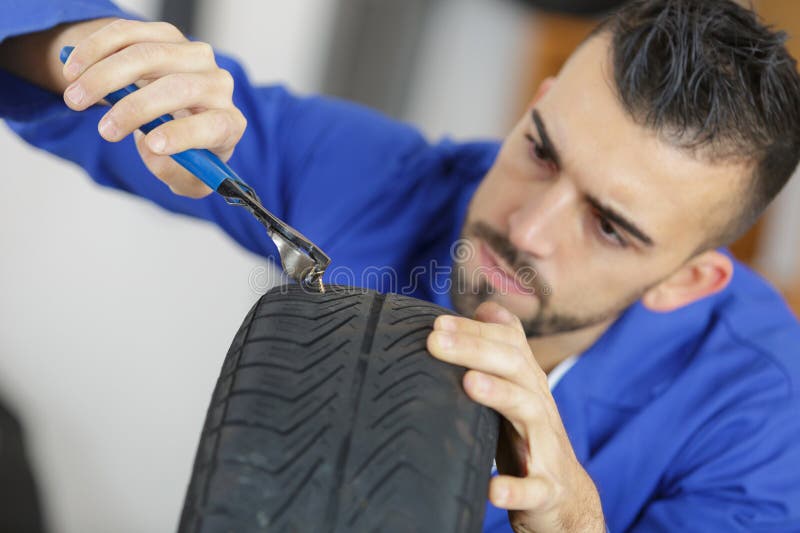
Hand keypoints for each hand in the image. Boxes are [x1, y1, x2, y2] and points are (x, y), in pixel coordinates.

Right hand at [60, 19, 246, 196]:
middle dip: (135, 109)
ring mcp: (193, 56)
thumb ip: (174, 173)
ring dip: (105, 76)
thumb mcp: (184, 178)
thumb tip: (154, 153)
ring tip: (76, 99)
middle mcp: (218, 85)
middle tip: (104, 131)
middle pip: (179, 88)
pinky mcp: (167, 36)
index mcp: (228, 123)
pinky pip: (128, 34)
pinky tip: (73, 71)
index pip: (215, 125)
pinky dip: (95, 51)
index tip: (151, 144)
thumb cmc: (184, 152)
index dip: (184, 134)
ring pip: (148, 56)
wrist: (175, 117)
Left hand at [427, 302, 604, 532]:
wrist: (563, 496)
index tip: (436, 323)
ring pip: (529, 412)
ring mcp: (545, 446)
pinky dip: (516, 488)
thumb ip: (500, 350)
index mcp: (527, 382)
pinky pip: (534, 488)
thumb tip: (485, 306)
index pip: (507, 344)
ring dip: (500, 395)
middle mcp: (539, 405)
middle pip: (514, 367)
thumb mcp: (516, 390)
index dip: (474, 331)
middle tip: (436, 340)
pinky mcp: (546, 489)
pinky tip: (494, 488)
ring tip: (470, 383)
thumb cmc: (526, 437)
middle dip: (476, 349)